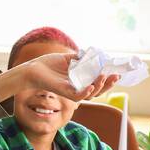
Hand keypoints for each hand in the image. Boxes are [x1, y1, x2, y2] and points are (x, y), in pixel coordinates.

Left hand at [0, 51, 119, 103]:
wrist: (32, 69)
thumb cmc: (48, 65)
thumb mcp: (67, 58)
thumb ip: (79, 57)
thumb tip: (92, 52)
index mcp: (79, 81)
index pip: (98, 83)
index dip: (108, 79)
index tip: (117, 72)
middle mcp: (77, 88)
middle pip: (98, 90)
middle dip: (109, 84)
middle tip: (117, 76)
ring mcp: (72, 92)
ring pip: (91, 94)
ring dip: (100, 86)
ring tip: (104, 76)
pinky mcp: (64, 93)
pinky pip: (78, 97)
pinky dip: (86, 92)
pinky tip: (92, 86)